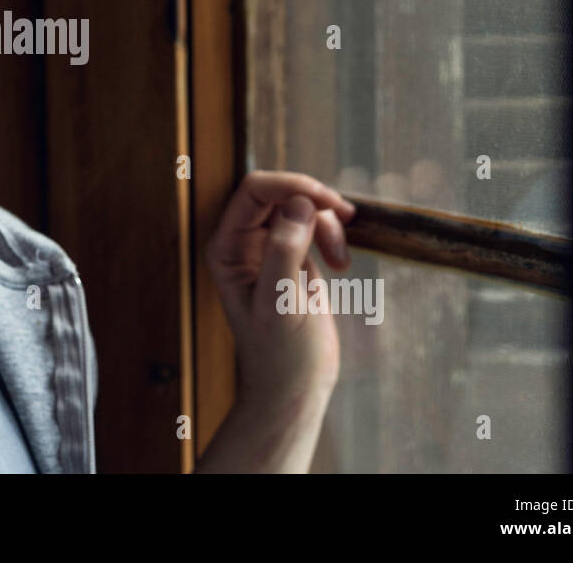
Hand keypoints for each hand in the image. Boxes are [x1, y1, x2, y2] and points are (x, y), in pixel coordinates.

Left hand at [197, 171, 355, 471]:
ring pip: (299, 206)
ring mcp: (267, 247)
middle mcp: (243, 242)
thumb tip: (297, 204)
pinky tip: (341, 264)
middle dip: (313, 201)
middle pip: (279, 192)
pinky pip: (312, 226)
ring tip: (340, 260)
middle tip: (344, 217)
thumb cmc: (281, 353)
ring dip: (327, 223)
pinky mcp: (291, 257)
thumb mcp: (282, 302)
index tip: (327, 201)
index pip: (254, 191)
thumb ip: (284, 250)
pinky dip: (331, 236)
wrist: (295, 386)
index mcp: (228, 247)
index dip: (291, 185)